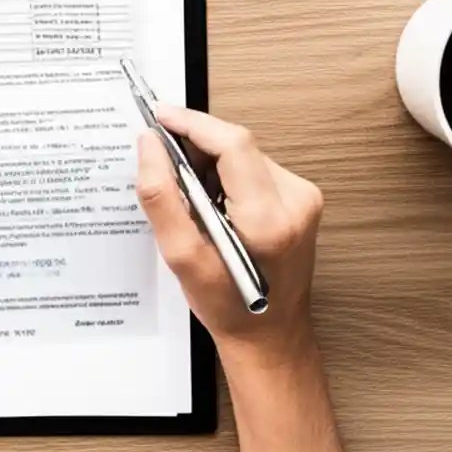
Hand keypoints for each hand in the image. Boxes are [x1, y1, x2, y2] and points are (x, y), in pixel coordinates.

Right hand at [135, 105, 323, 358]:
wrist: (269, 335)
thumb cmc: (228, 305)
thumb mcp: (181, 257)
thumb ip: (162, 197)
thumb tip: (148, 145)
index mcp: (268, 218)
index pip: (232, 144)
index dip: (193, 123)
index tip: (159, 116)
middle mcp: (295, 201)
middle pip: (238, 144)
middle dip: (196, 144)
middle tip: (162, 161)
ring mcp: (303, 198)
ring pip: (244, 154)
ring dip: (210, 162)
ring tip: (189, 197)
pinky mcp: (301, 199)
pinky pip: (254, 167)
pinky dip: (226, 174)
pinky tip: (211, 202)